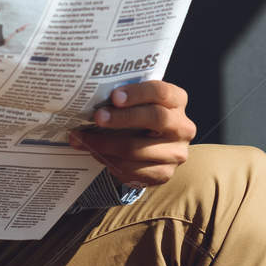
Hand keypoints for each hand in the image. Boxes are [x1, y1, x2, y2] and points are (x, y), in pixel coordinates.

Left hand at [68, 80, 194, 188]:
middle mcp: (182, 127)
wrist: (152, 148)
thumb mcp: (138, 103)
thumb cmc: (139, 117)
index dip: (137, 93)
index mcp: (177, 101)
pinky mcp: (164, 173)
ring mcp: (176, 153)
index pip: (161, 92)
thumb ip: (124, 99)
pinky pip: (132, 169)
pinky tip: (96, 153)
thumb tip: (88, 100)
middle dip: (122, 118)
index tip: (114, 97)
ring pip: (137, 149)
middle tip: (97, 118)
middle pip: (155, 118)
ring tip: (83, 139)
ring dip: (105, 144)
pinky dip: (109, 161)